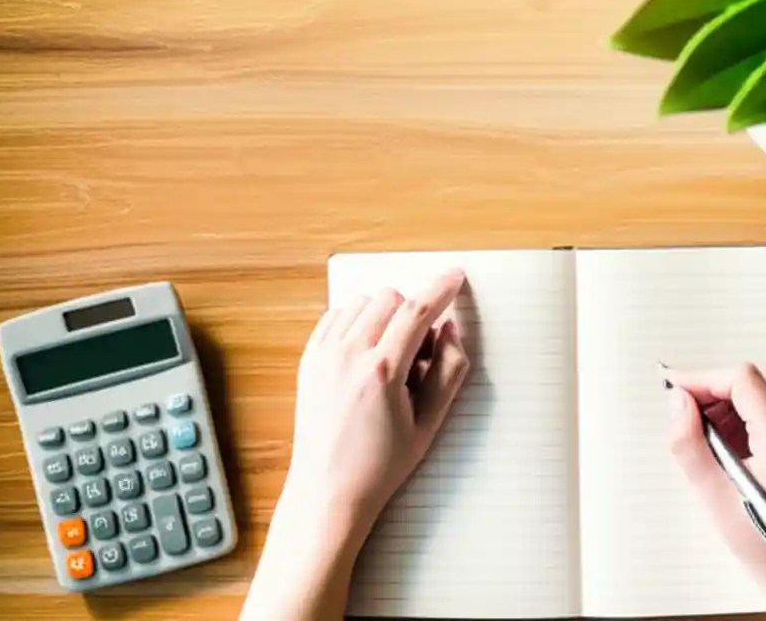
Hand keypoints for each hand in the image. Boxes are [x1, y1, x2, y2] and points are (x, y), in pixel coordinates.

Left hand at [243, 269, 470, 620]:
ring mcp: (323, 355)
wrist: (328, 490)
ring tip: (391, 355)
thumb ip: (448, 370)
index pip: (418, 310)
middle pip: (390, 297)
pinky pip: (338, 315)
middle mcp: (348, 356)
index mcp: (382, 372)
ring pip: (363, 301)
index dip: (442, 287)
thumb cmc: (381, 464)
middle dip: (413, 311)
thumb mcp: (430, 423)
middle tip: (418, 352)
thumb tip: (450, 329)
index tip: (456, 276)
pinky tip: (368, 352)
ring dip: (385, 314)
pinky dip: (358, 321)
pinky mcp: (309, 358)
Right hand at [666, 364, 765, 620]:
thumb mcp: (714, 496)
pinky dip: (743, 426)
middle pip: (749, 387)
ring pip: (757, 400)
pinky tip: (731, 456)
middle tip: (685, 424)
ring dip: (726, 414)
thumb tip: (677, 402)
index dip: (702, 378)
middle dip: (711, 398)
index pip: (741, 380)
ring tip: (710, 450)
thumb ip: (689, 444)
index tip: (675, 388)